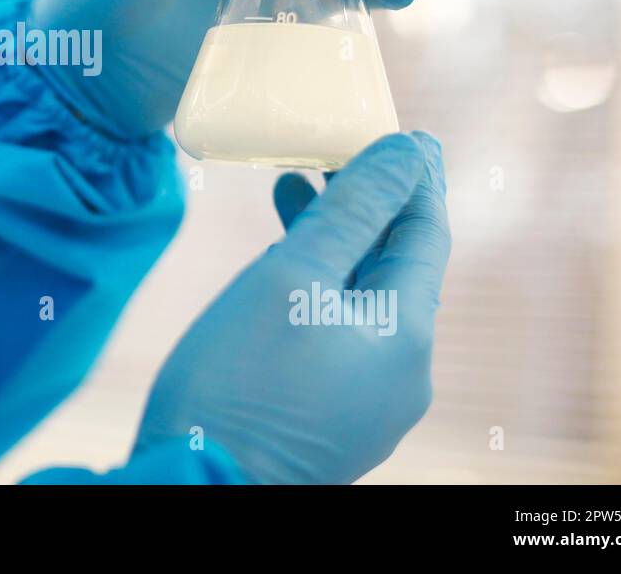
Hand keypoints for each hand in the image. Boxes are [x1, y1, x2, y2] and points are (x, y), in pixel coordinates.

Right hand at [134, 131, 449, 483]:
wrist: (194, 490)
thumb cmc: (239, 380)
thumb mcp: (292, 277)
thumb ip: (352, 210)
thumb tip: (408, 152)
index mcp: (406, 334)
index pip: (426, 234)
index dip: (414, 176)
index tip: (404, 130)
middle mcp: (403, 372)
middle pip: (397, 265)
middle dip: (368, 204)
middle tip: (343, 148)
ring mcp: (370, 401)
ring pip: (364, 298)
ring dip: (336, 242)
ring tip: (295, 188)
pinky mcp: (333, 416)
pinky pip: (342, 333)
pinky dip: (321, 286)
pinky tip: (283, 261)